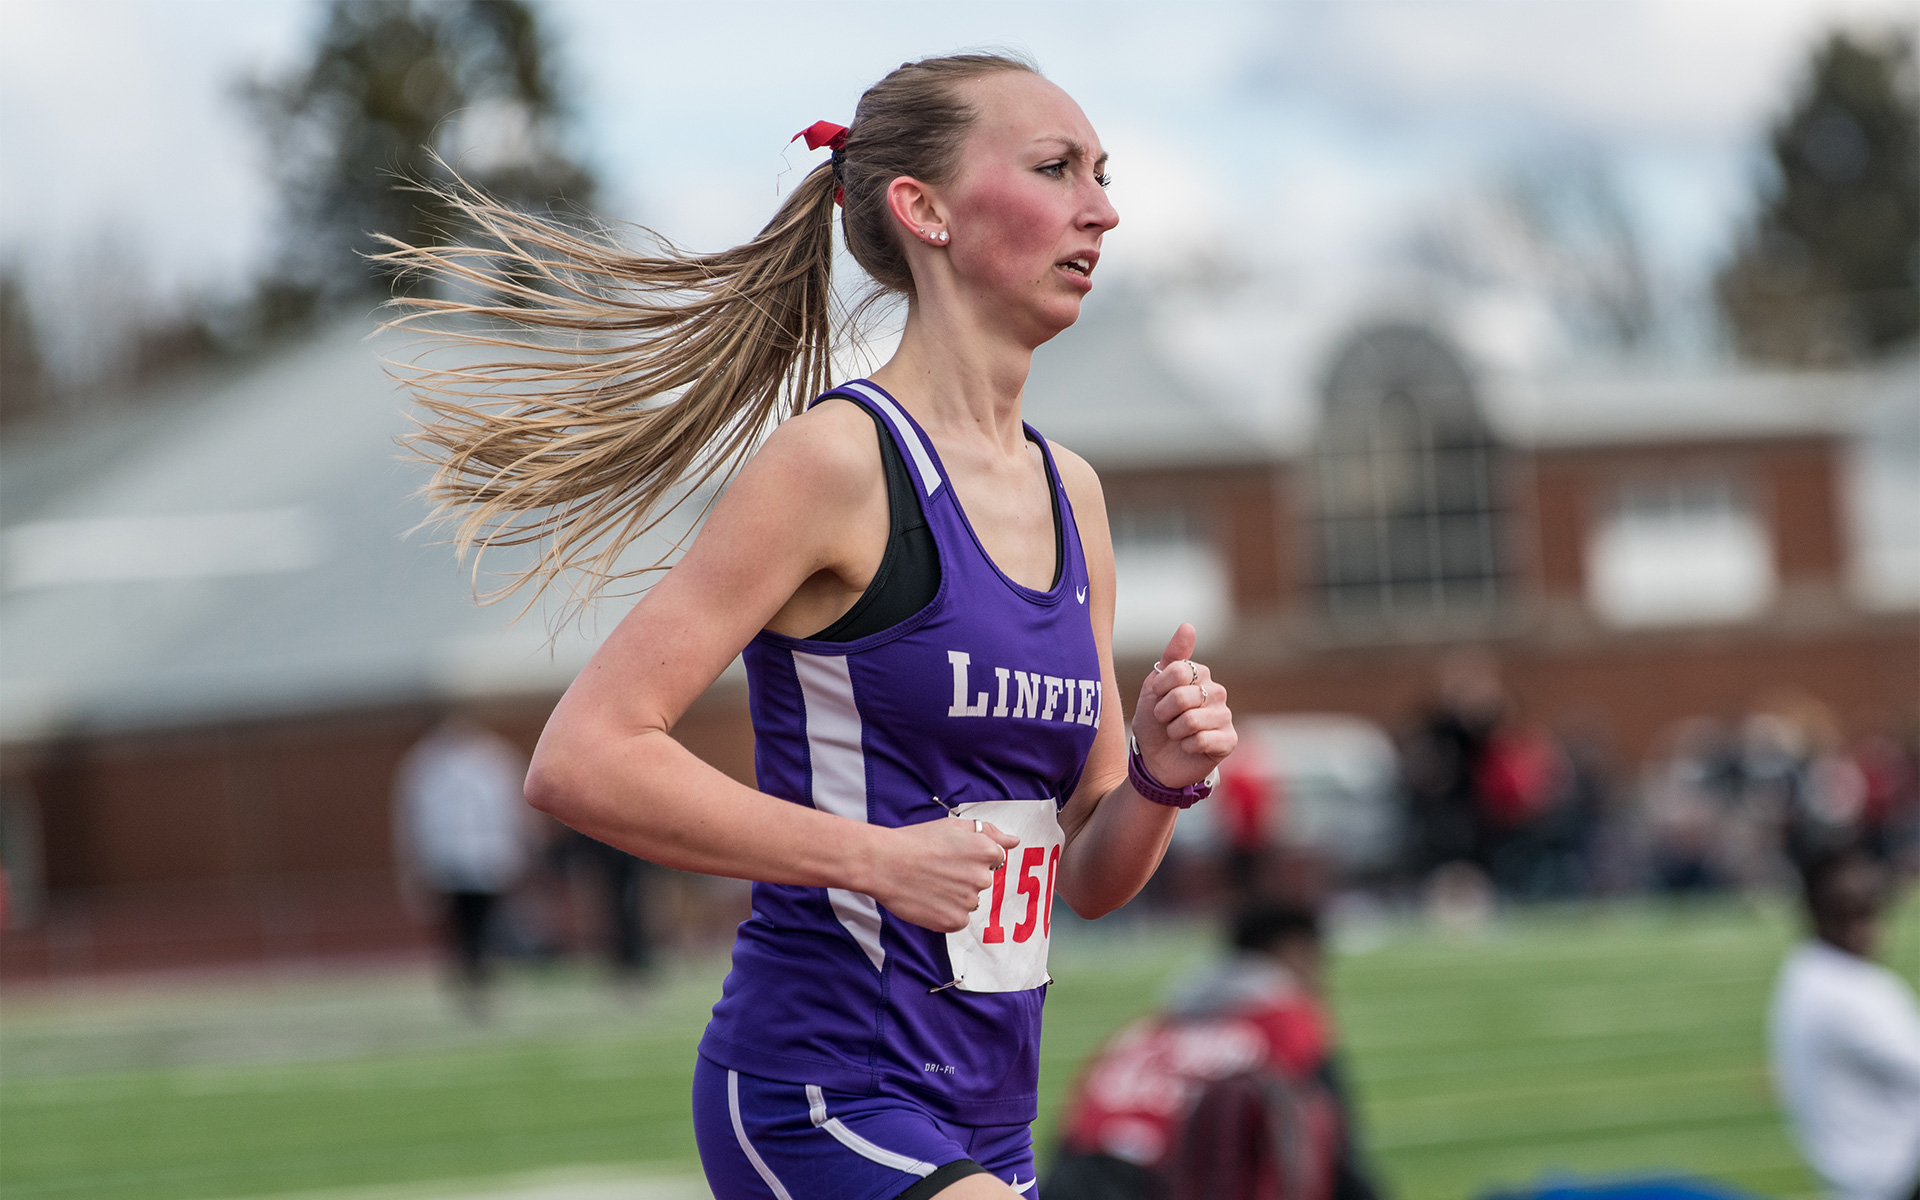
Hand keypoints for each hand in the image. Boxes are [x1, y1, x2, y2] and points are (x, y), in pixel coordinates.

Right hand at [867, 816, 1020, 932]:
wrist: (884, 864)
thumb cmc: (916, 841)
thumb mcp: (954, 826)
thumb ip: (990, 832)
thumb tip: (1014, 841)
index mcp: (986, 851)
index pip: (995, 860)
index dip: (972, 858)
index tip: (952, 857)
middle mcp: (982, 877)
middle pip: (982, 882)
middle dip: (965, 877)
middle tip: (937, 870)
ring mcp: (969, 901)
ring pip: (969, 901)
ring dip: (955, 896)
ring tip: (930, 884)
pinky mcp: (955, 922)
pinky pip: (958, 919)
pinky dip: (946, 913)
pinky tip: (929, 900)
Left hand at [1132, 623, 1236, 789]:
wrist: (1155, 760)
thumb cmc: (1155, 723)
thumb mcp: (1154, 687)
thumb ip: (1172, 656)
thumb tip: (1188, 626)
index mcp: (1200, 675)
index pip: (1178, 671)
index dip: (1160, 690)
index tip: (1157, 699)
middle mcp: (1217, 691)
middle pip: (1182, 696)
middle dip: (1164, 713)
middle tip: (1166, 721)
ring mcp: (1225, 716)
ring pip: (1191, 720)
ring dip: (1174, 732)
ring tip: (1177, 734)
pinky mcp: (1229, 740)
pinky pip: (1202, 739)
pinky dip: (1186, 746)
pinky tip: (1189, 747)